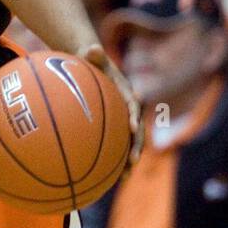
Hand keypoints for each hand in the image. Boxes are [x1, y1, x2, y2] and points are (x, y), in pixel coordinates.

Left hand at [80, 42, 142, 167]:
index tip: (131, 126)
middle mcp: (128, 110)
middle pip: (137, 130)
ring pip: (129, 144)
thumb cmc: (90, 63)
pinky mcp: (115, 131)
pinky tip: (107, 179)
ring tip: (124, 178)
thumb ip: (93, 55)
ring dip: (128, 161)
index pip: (132, 105)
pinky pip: (116, 148)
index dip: (133, 115)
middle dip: (136, 146)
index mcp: (125, 93)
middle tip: (132, 160)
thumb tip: (90, 48)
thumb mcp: (91, 57)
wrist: (92, 70)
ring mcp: (122, 122)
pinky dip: (114, 163)